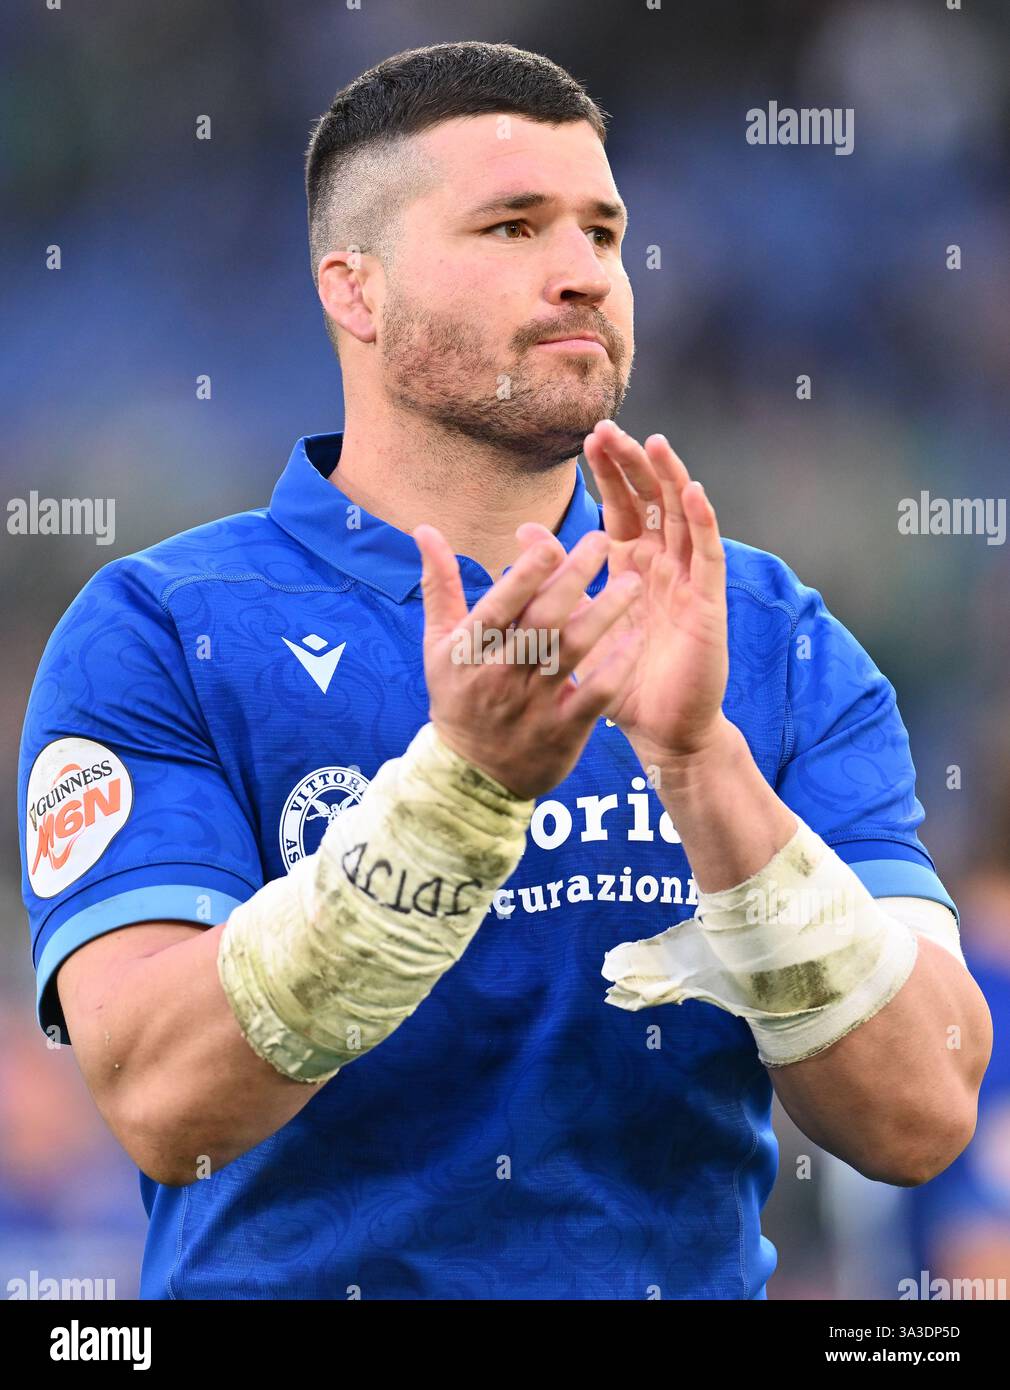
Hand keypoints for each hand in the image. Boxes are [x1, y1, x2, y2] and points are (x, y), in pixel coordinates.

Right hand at [412, 524, 641, 799]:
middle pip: (541, 622)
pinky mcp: (563, 730)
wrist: (472, 775)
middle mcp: (500, 676)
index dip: (524, 576)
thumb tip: (425, 530)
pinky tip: (635, 638)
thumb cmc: (459, 696)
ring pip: (572, 652)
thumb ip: (440, 586)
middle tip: (601, 542)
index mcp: (469, 652)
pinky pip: (595, 695)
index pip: (498, 608)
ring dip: (604, 614)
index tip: (551, 542)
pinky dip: (616, 667)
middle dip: (572, 579)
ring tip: (631, 582)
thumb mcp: (439, 645)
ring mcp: (533, 705)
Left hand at [516, 420, 728, 765]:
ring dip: (671, 477)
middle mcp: (662, 564)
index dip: (610, 472)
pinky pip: (708, 553)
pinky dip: (704, 520)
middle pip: (652, 499)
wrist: (657, 728)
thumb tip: (523, 531)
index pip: (623, 505)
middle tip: (609, 428)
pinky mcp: (707, 601)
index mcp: (630, 565)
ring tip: (654, 443)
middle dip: (633, 463)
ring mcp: (687, 579)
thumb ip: (555, 577)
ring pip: (684, 515)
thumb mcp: (575, 621)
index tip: (589, 437)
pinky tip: (693, 491)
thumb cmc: (617, 678)